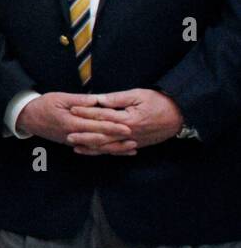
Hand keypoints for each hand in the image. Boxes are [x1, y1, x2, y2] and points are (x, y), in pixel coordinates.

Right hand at [17, 92, 131, 149]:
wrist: (27, 118)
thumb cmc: (43, 105)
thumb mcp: (60, 98)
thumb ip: (79, 101)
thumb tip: (97, 100)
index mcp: (70, 122)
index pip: (95, 126)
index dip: (112, 126)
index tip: (127, 126)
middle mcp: (72, 135)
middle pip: (98, 139)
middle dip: (117, 140)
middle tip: (135, 139)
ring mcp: (72, 141)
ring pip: (96, 147)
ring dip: (114, 149)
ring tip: (131, 149)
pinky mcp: (72, 143)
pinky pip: (91, 149)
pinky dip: (104, 151)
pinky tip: (116, 151)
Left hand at [67, 89, 183, 154]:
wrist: (180, 116)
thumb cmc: (159, 101)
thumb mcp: (138, 95)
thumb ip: (117, 98)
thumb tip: (99, 99)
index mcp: (128, 119)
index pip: (102, 116)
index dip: (86, 112)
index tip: (72, 109)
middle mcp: (128, 133)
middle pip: (102, 135)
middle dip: (84, 135)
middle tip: (67, 134)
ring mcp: (132, 141)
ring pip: (108, 146)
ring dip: (91, 147)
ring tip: (75, 146)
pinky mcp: (136, 144)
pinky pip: (117, 151)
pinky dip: (105, 152)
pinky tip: (95, 152)